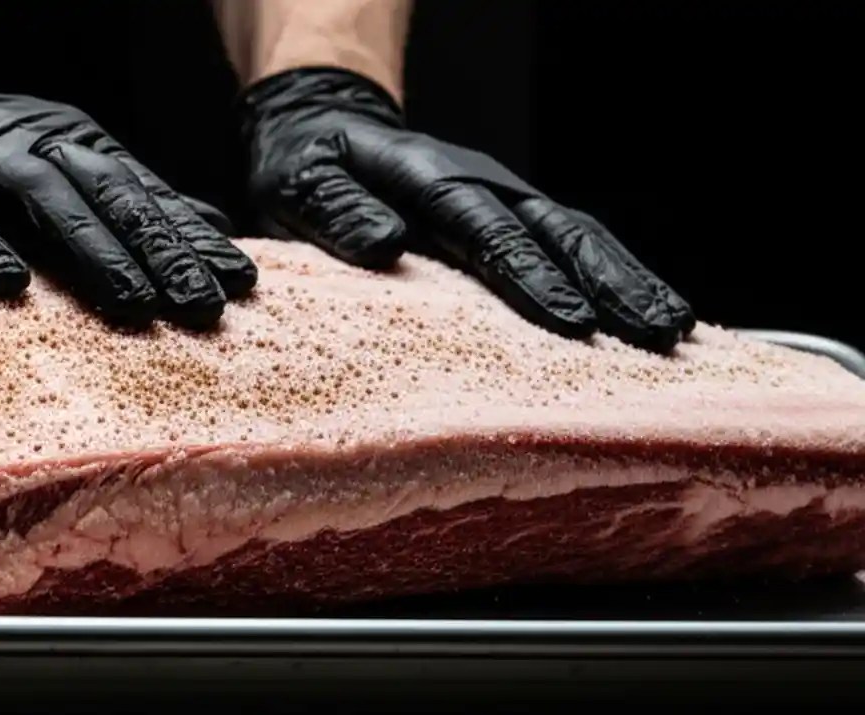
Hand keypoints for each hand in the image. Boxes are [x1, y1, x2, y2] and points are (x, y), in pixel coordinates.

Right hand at [0, 30, 255, 328]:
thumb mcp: (47, 169)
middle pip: (107, 193)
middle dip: (160, 250)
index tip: (240, 282)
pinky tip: (7, 284)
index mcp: (68, 142)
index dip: (191, 236)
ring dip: (92, 251)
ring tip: (134, 305)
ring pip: (43, 199)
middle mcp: (30, 142)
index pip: (143, 191)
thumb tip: (205, 226)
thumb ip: (120, 198)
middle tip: (203, 305)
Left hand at [238, 67, 693, 352]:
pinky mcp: (509, 213)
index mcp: (423, 175)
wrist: (321, 127)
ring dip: (626, 280)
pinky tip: (645, 310)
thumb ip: (335, 211)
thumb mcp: (298, 184)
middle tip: (655, 332)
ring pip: (576, 233)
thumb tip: (383, 243)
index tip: (569, 320)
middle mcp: (476, 180)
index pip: (484, 228)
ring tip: (672, 327)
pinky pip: (569, 241)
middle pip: (554, 228)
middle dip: (609, 281)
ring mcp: (500, 194)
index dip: (528, 274)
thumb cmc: (306, 167)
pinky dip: (612, 276)